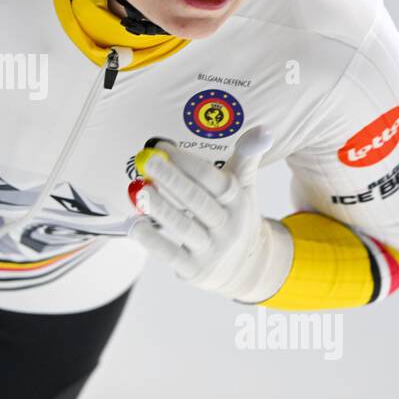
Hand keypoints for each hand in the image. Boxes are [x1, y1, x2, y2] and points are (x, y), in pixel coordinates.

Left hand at [128, 126, 291, 300]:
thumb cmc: (235, 217)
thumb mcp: (244, 189)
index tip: (162, 147)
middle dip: (172, 179)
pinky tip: (135, 225)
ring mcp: (212, 250)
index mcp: (238, 201)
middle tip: (148, 161)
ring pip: (184, 226)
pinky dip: (153, 241)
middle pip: (198, 200)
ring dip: (161, 208)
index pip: (213, 179)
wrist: (248, 267)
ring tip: (140, 190)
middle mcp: (228, 226)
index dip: (188, 162)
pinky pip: (171, 254)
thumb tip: (263, 129)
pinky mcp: (195, 270)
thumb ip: (247, 158)